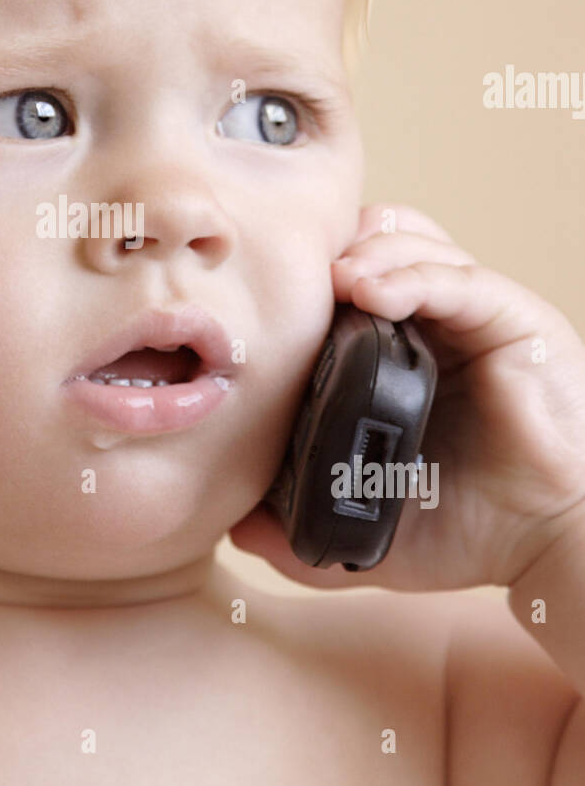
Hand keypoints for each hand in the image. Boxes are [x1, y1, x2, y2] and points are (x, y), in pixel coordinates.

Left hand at [230, 203, 584, 591]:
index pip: (346, 279)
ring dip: (364, 254)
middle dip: (329, 246)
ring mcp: (473, 315)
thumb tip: (234, 525)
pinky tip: (369, 292)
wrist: (552, 545)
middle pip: (373, 241)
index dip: (304, 275)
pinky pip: (456, 277)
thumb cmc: (475, 529)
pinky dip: (409, 275)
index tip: (262, 301)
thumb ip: (300, 528)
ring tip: (333, 284)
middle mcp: (435, 321)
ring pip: (411, 242)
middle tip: (293, 281)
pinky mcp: (511, 318)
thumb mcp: (369, 528)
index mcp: (398, 352)